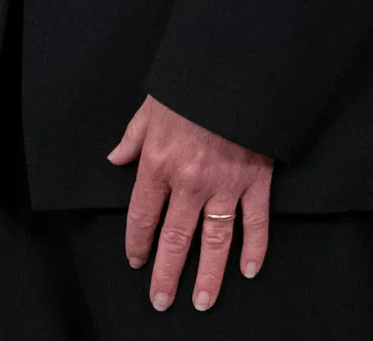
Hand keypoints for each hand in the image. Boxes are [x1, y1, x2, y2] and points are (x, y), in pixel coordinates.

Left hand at [108, 94, 272, 310]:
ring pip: (215, 240)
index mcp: (159, 164)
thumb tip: (116, 158)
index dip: (137, 243)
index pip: (142, 217)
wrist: (236, 70)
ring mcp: (226, 185)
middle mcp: (190, 182)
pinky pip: (255, 222)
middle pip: (175, 239)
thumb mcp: (151, 108)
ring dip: (209, 275)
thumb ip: (132, 138)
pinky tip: (248, 270)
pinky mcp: (256, 180)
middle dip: (167, 273)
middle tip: (162, 300)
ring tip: (202, 301)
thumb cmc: (190, 87)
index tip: (136, 260)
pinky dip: (254, 248)